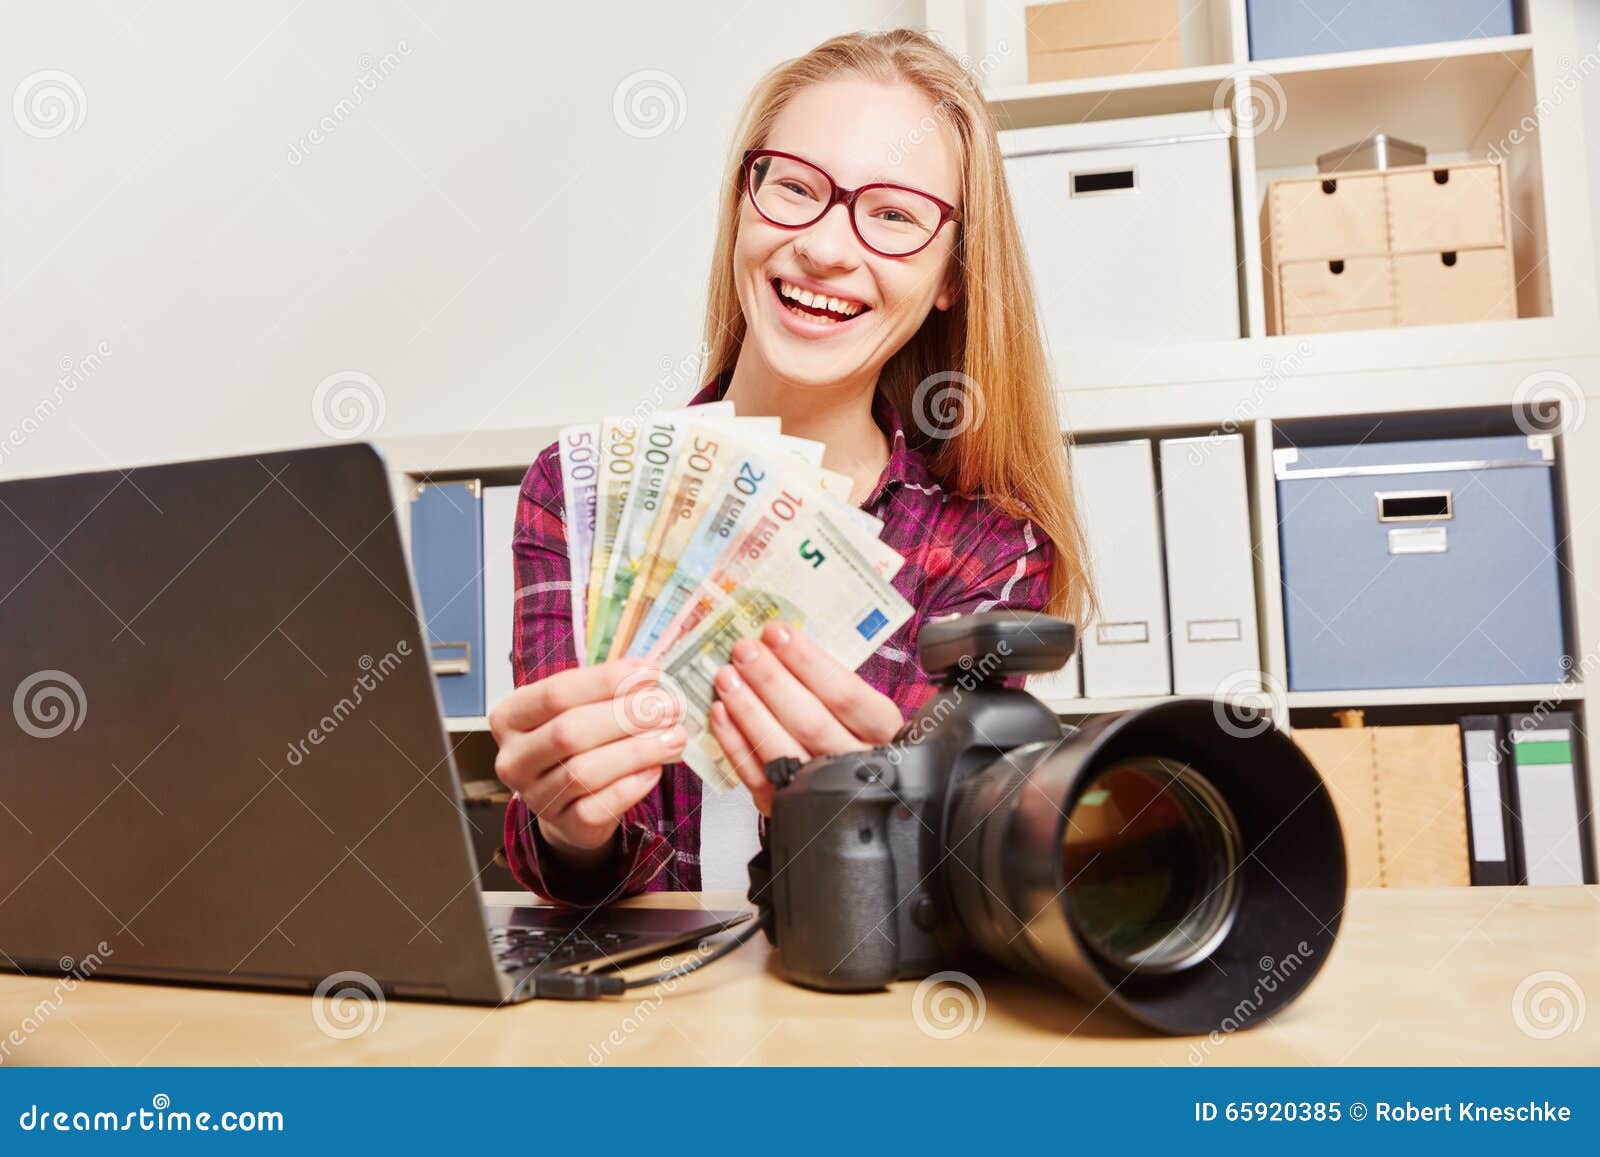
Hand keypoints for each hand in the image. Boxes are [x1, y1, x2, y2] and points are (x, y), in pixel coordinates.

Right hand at [489, 658, 685, 862]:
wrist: (571, 801)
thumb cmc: (576, 744)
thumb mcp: (580, 709)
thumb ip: (607, 692)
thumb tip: (650, 677)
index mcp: (509, 717)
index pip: (555, 693)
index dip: (605, 681)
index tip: (649, 673)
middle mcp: (514, 758)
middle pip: (569, 732)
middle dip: (626, 716)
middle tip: (668, 707)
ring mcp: (536, 796)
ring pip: (585, 771)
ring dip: (637, 751)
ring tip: (673, 737)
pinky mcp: (565, 826)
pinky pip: (600, 806)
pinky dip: (633, 785)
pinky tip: (655, 769)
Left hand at [707, 621, 903, 814]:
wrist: (846, 798)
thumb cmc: (848, 735)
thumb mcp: (858, 710)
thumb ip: (828, 683)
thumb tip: (779, 642)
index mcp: (883, 732)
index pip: (846, 694)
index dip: (808, 661)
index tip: (777, 633)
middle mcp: (857, 763)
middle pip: (810, 720)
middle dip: (771, 680)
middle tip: (744, 650)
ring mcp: (823, 791)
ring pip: (782, 749)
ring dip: (748, 708)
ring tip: (726, 676)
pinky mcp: (788, 809)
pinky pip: (757, 776)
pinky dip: (735, 742)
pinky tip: (722, 713)